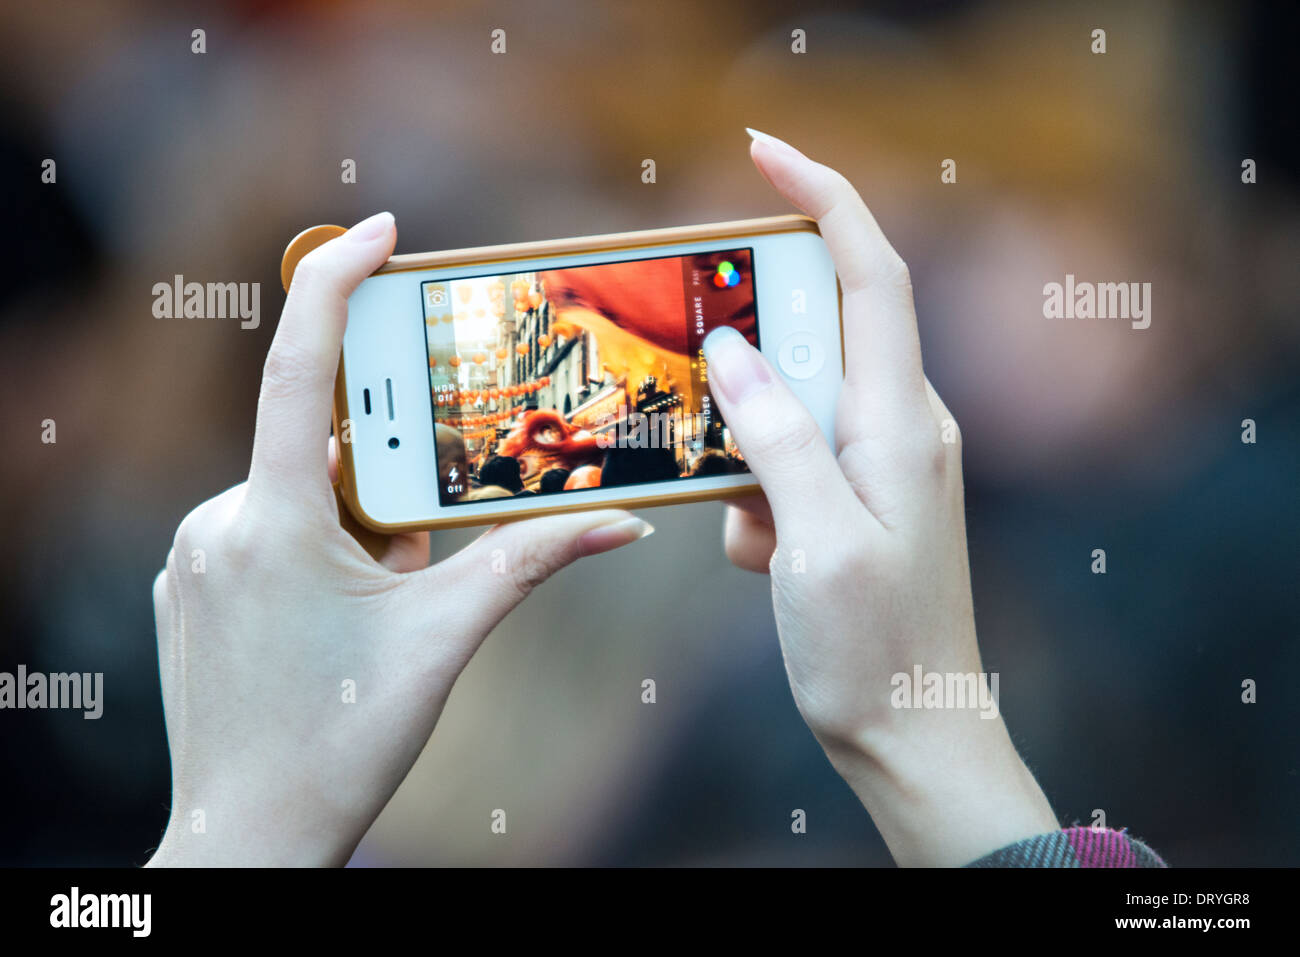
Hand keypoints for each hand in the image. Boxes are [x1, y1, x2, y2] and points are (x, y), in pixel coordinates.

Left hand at [147, 213, 652, 865]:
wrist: (248, 837)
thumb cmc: (340, 744)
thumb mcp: (445, 639)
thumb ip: (529, 563)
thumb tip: (619, 524)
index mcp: (276, 521)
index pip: (299, 369)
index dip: (337, 283)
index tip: (378, 230)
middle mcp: (220, 522)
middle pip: (322, 446)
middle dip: (386, 477)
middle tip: (417, 546)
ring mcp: (195, 554)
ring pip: (298, 495)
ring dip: (355, 522)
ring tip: (382, 602)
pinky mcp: (191, 584)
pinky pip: (266, 529)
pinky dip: (318, 549)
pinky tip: (340, 619)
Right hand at [705, 132, 1057, 865]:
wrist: (913, 734)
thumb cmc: (874, 648)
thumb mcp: (813, 540)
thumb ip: (777, 436)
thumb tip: (732, 349)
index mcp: (901, 422)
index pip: (870, 273)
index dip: (822, 199)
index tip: (763, 152)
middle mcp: (901, 426)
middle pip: (820, 328)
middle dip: (751, 345)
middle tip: (695, 370)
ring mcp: (883, 462)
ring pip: (792, 404)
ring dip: (746, 447)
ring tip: (744, 524)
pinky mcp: (858, 497)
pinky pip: (791, 460)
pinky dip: (756, 495)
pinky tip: (760, 559)